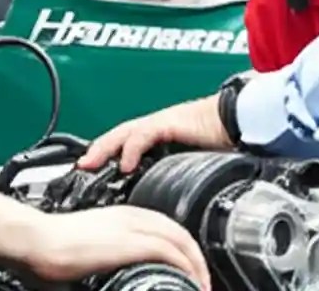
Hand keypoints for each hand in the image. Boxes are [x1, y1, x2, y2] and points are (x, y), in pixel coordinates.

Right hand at [20, 206, 210, 290]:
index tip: (189, 274)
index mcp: (121, 217)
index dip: (182, 251)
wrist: (32, 240)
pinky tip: (192, 281)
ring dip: (197, 265)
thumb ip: (105, 262)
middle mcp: (129, 217)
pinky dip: (186, 267)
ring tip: (203, 286)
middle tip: (204, 284)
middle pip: (179, 233)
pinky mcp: (127, 242)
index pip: (165, 229)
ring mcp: (129, 227)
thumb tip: (112, 279)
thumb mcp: (86, 253)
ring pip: (180, 240)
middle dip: (197, 259)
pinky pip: (169, 251)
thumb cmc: (47, 248)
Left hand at [77, 95, 233, 173]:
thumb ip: (173, 176)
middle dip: (96, 151)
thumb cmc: (221, 141)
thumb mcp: (190, 165)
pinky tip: (125, 165)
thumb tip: (163, 198)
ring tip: (90, 164)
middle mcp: (155, 127)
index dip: (105, 156)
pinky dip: (131, 149)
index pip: (124, 144)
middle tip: (80, 167)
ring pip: (123, 133)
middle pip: (117, 137)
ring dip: (104, 148)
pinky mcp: (169, 121)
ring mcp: (161, 122)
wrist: (238, 122)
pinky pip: (144, 134)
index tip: (90, 172)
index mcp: (159, 137)